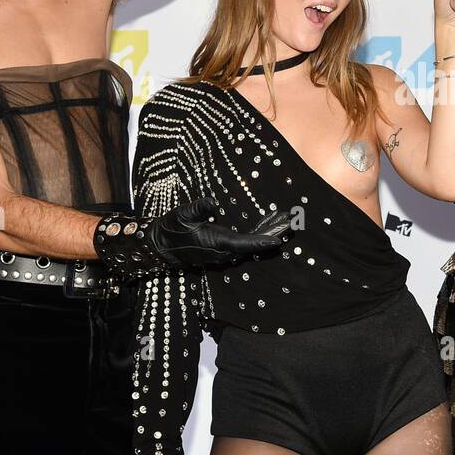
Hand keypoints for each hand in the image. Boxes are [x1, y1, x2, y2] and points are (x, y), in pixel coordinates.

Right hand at [150, 197, 290, 267]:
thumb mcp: (183, 213)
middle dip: (273, 234)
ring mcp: (223, 253)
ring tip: (285, 222)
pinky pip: (244, 244)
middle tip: (292, 223)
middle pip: (254, 244)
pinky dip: (257, 235)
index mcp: (217, 242)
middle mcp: (224, 251)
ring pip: (251, 244)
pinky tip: (267, 225)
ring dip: (267, 233)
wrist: (161, 245)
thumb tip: (213, 201)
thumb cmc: (172, 227)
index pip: (245, 243)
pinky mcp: (222, 250)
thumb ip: (198, 208)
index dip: (263, 241)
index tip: (279, 239)